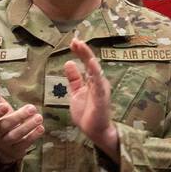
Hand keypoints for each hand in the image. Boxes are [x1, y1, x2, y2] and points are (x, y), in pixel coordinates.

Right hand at [0, 70, 42, 163]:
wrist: (3, 146)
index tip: (5, 106)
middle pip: (5, 126)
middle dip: (19, 117)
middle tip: (32, 108)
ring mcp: (6, 143)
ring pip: (16, 136)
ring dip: (28, 126)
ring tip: (39, 117)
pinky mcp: (18, 149)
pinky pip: (25, 143)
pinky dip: (33, 136)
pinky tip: (41, 128)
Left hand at [65, 38, 119, 159]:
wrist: (94, 131)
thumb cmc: (87, 113)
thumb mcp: (76, 93)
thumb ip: (74, 79)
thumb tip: (69, 63)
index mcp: (92, 81)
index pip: (86, 62)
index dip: (80, 51)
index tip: (73, 41)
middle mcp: (98, 82)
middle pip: (91, 62)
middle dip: (83, 51)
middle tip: (75, 39)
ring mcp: (100, 90)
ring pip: (95, 70)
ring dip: (88, 58)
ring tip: (81, 46)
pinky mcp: (101, 98)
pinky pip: (98, 84)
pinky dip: (95, 73)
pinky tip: (91, 64)